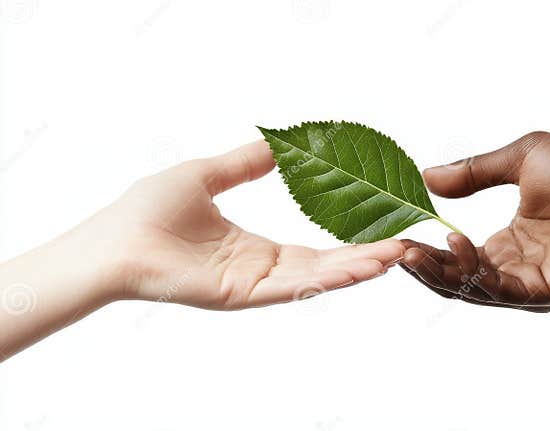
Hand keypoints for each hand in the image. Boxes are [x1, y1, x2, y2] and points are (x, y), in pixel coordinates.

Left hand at [79, 141, 404, 308]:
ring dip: (358, 267)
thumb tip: (277, 144)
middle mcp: (260, 269)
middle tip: (406, 244)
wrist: (114, 238)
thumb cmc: (149, 209)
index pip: (312, 247)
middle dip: (366, 256)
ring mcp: (253, 284)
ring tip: (397, 255)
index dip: (347, 239)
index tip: (380, 226)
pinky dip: (329, 278)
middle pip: (325, 265)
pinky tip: (361, 268)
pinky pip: (294, 287)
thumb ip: (246, 164)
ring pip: (316, 278)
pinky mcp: (243, 293)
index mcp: (253, 247)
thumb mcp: (208, 174)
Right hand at [400, 132, 549, 310]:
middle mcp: (512, 268)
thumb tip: (426, 176)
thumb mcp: (518, 161)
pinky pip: (496, 290)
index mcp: (506, 243)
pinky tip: (455, 243)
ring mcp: (526, 284)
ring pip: (468, 289)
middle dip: (420, 265)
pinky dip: (470, 273)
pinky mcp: (542, 292)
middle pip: (454, 278)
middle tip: (391, 246)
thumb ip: (473, 172)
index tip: (395, 230)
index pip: (454, 255)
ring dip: (436, 271)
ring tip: (409, 250)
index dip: (424, 246)